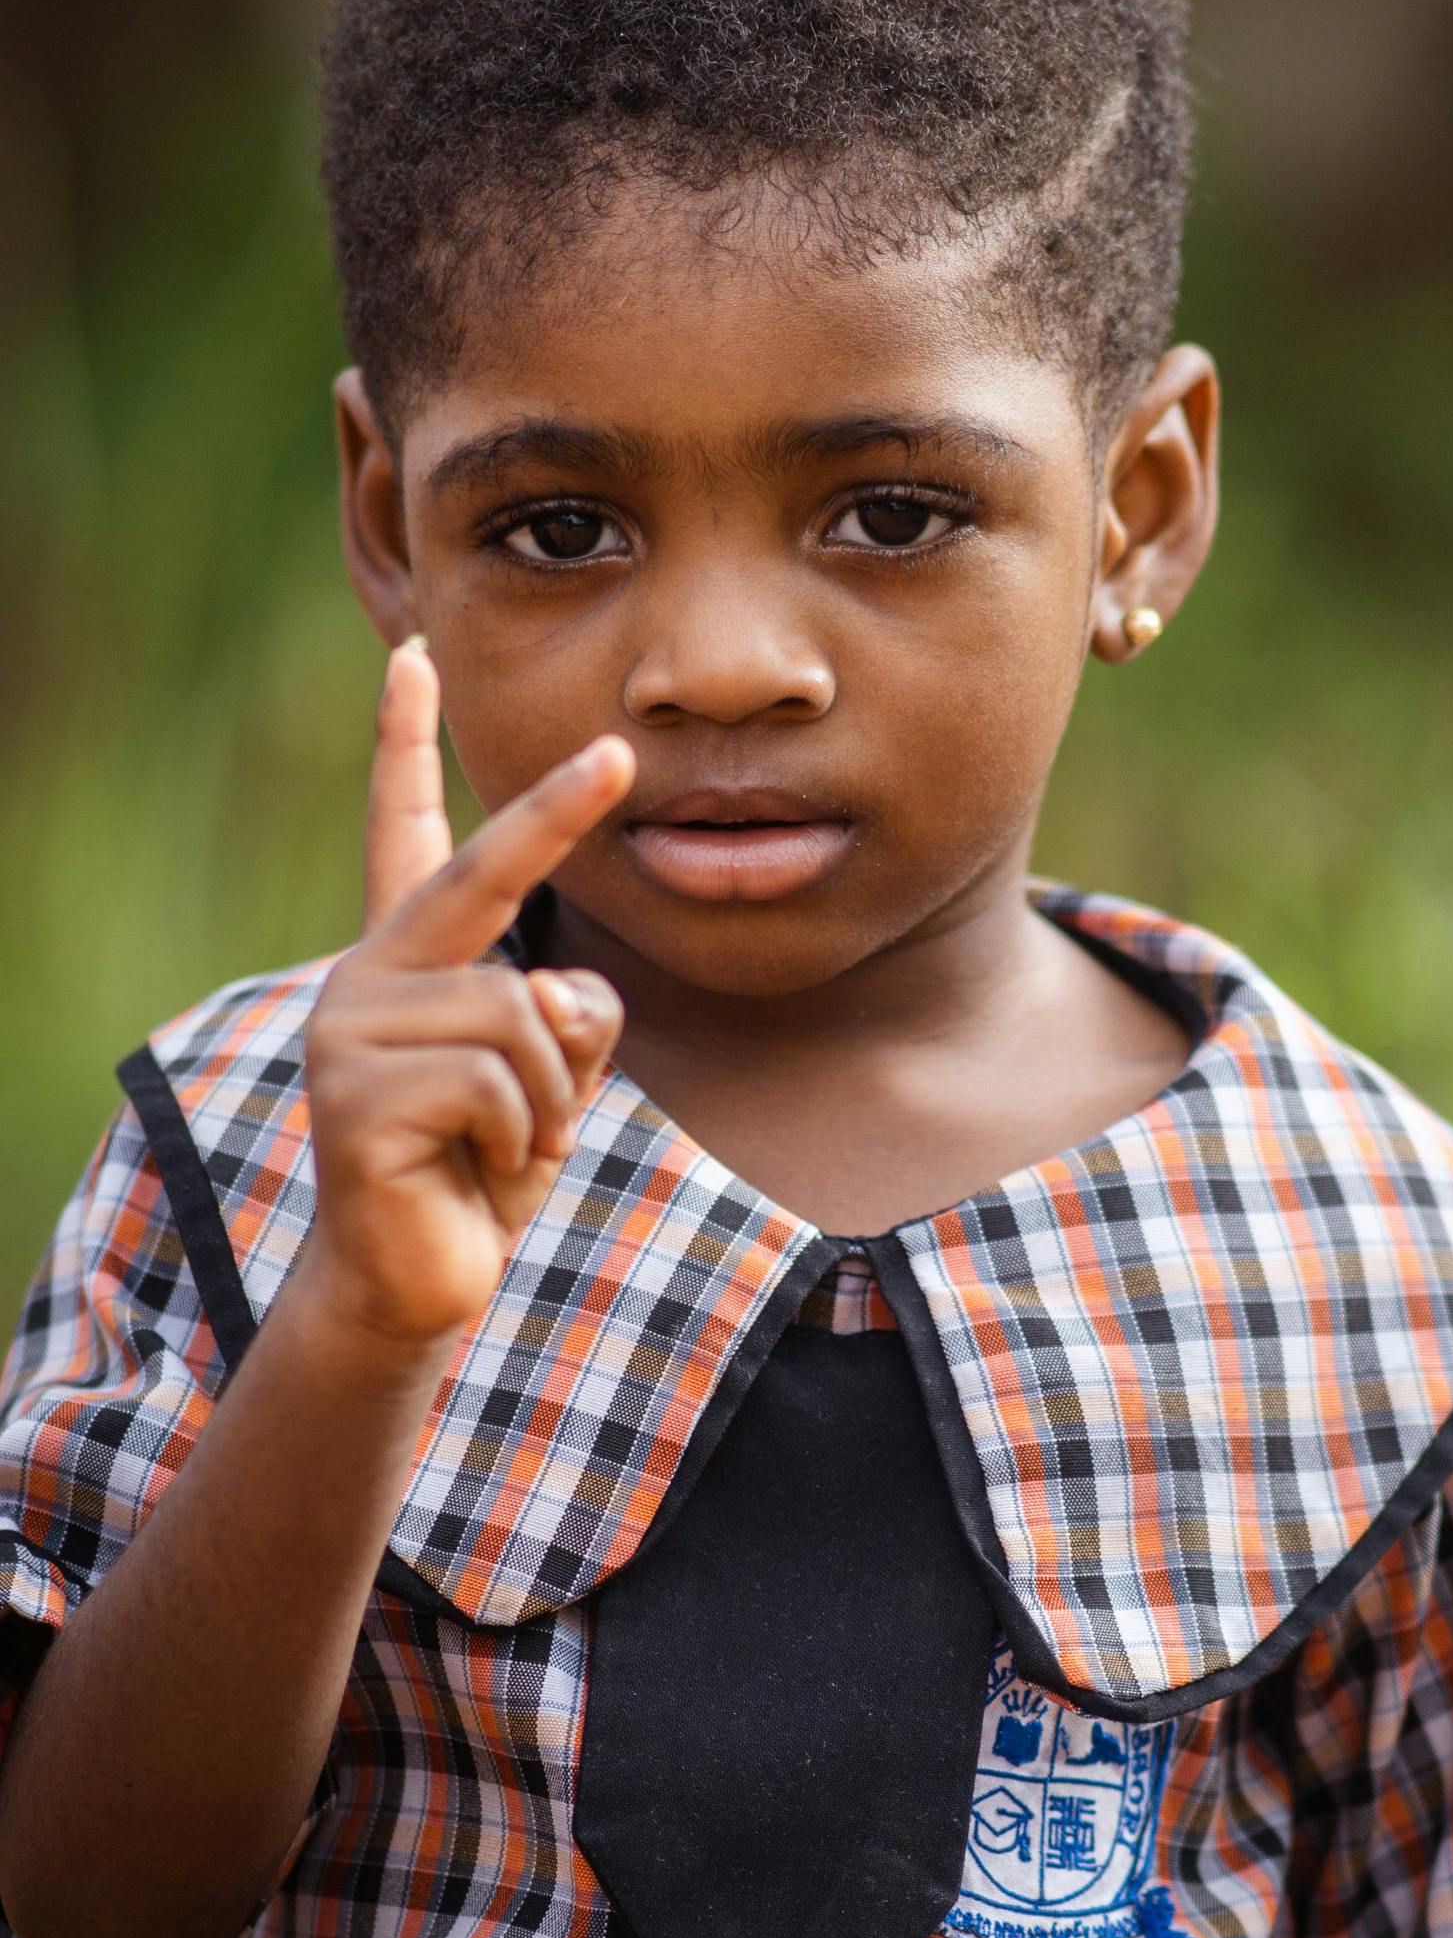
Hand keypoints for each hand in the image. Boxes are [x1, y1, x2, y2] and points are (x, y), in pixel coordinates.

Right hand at [302, 639, 635, 1348]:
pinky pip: (500, 1082)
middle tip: (618, 752)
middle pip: (478, 876)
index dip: (403, 743)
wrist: (411, 1283)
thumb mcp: (550, 1079)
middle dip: (554, 810)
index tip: (414, 654)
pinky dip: (526, 1134)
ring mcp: (350, 1033)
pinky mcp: (355, 1098)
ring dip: (551, 1094)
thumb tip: (558, 990)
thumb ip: (568, 1018)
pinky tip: (481, 1171)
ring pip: (519, 1012)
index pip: (401, 833)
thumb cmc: (481, 1168)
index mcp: (409, 960)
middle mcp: (366, 977)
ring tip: (504, 1144)